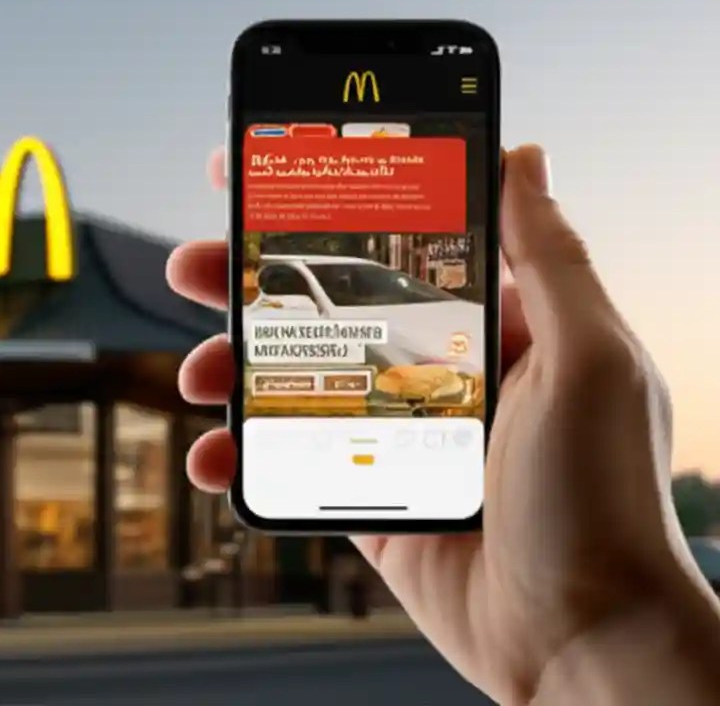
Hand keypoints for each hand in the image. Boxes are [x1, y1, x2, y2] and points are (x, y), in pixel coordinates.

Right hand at [168, 145, 719, 702]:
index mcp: (498, 330)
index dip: (335, 208)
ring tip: (198, 375)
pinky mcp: (370, 498)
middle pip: (329, 311)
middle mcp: (443, 376)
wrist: (580, 642)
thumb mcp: (590, 362)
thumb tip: (522, 157)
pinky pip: (290, 464)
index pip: (403, 247)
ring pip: (296, 384)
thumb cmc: (604, 502)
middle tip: (194, 265)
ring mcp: (399, 439)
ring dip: (234, 372)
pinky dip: (243, 458)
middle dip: (253, 284)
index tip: (271, 172)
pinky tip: (214, 457)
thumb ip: (550, 260)